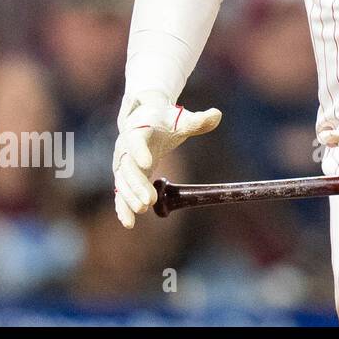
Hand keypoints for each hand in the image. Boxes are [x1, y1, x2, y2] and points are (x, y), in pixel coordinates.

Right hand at [113, 92, 221, 227]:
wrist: (144, 121)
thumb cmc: (166, 121)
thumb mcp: (181, 120)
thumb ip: (198, 121)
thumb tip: (217, 114)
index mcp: (139, 131)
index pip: (136, 140)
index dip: (140, 151)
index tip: (148, 163)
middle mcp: (126, 148)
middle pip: (128, 167)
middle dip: (137, 184)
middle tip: (149, 200)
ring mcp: (122, 165)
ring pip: (123, 182)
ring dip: (131, 197)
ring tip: (143, 209)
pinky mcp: (124, 178)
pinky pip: (121, 194)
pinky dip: (123, 208)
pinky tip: (129, 223)